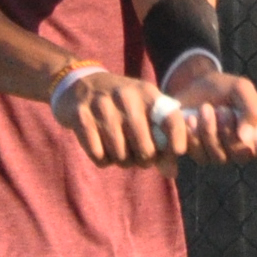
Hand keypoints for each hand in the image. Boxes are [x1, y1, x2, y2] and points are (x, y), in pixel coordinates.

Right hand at [51, 68, 171, 168]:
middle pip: (146, 149)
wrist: (77, 84)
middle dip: (144, 160)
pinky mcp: (81, 117)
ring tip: (118, 149)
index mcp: (147, 93)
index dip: (178, 140)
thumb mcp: (143, 110)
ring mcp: (102, 106)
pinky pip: (99, 156)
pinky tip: (101, 146)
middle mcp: (126, 97)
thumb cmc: (119, 104)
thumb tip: (172, 173)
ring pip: (121, 156)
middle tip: (138, 156)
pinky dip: (102, 159)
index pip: (171, 119)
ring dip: (121, 160)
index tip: (177, 152)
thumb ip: (161, 139)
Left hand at [165, 68, 256, 168]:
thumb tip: (246, 138)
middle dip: (229, 132)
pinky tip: (190, 119)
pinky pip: (198, 155)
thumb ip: (251, 108)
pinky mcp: (201, 154)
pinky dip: (193, 137)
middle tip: (221, 110)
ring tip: (204, 108)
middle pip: (241, 156)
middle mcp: (243, 148)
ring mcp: (222, 154)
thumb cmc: (224, 88)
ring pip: (218, 156)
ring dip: (210, 132)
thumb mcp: (241, 88)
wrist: (194, 85)